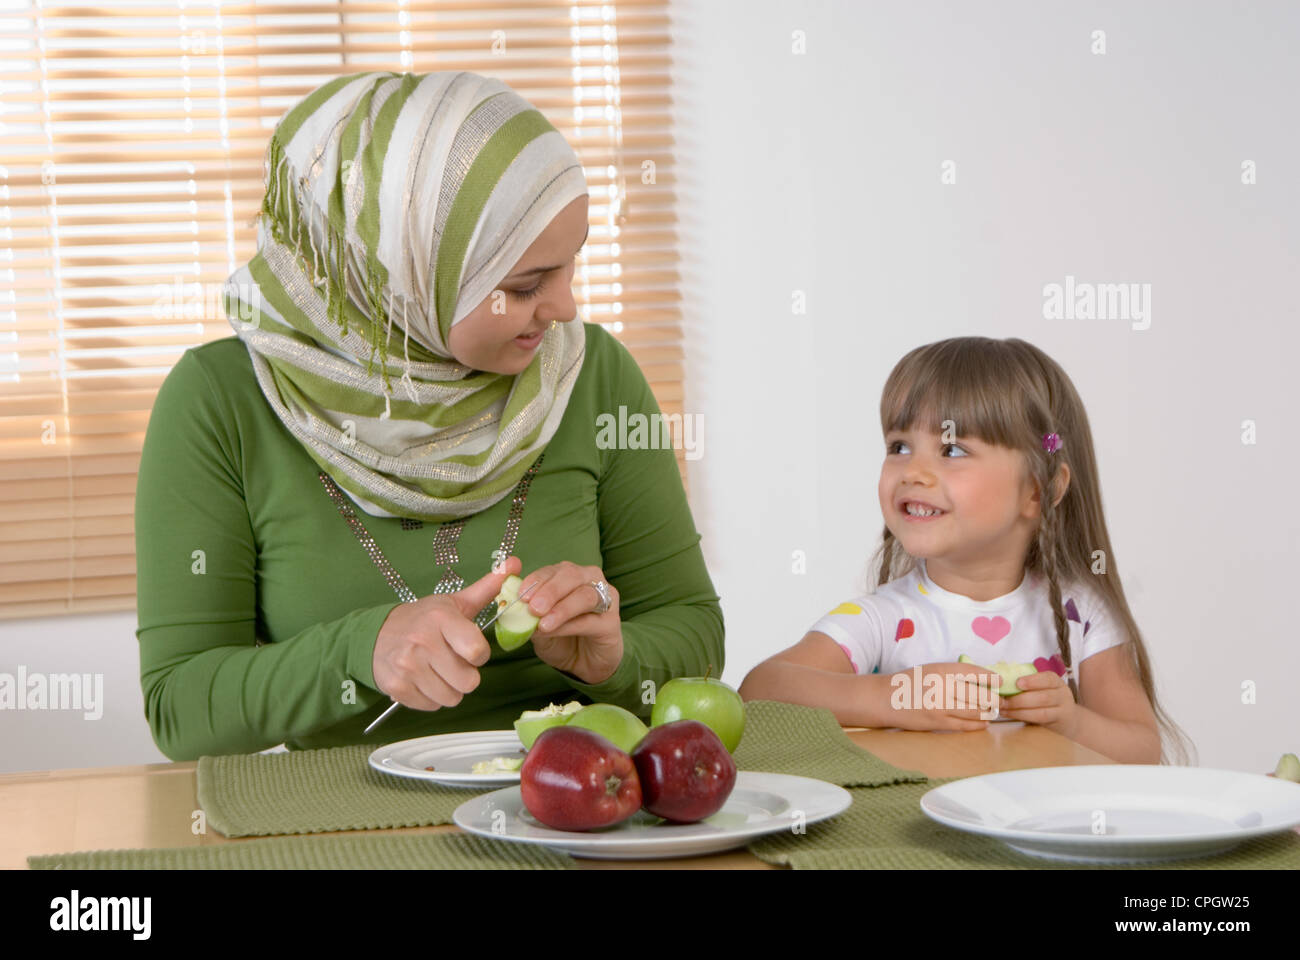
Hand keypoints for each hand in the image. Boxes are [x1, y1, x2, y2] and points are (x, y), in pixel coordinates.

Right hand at [370, 556, 522, 710]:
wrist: (376, 635)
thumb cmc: (423, 619)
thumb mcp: (454, 602)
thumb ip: (487, 588)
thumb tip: (515, 563)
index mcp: (441, 619)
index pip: (477, 651)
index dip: (479, 655)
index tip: (470, 649)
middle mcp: (423, 642)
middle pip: (468, 681)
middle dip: (466, 675)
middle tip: (453, 662)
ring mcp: (407, 666)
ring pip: (451, 698)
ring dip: (450, 689)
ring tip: (439, 671)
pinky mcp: (396, 686)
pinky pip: (431, 705)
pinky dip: (431, 697)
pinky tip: (424, 679)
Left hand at [520, 561, 622, 685]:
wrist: (585, 663)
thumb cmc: (562, 638)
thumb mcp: (539, 624)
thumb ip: (529, 614)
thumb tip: (514, 608)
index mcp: (569, 576)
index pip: (552, 570)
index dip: (536, 580)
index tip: (521, 596)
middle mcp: (590, 581)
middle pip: (571, 575)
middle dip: (550, 590)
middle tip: (533, 608)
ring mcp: (605, 599)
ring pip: (585, 595)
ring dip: (561, 608)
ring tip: (543, 623)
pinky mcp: (612, 622)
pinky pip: (590, 620)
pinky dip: (569, 625)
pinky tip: (554, 631)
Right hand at [884, 662, 1003, 731]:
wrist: (885, 699)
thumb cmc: (909, 682)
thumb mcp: (930, 670)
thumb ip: (952, 674)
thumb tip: (980, 681)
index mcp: (940, 670)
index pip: (973, 672)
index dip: (990, 677)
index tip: (999, 680)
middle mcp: (942, 687)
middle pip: (979, 694)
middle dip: (993, 698)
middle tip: (1000, 700)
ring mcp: (940, 706)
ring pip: (974, 711)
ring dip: (987, 712)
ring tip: (993, 711)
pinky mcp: (937, 723)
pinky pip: (964, 725)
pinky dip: (978, 724)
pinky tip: (983, 722)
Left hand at [998, 668, 1078, 735]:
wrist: (1068, 719)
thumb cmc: (1047, 700)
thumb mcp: (1042, 688)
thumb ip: (1027, 684)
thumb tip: (1001, 679)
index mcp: (1056, 682)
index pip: (1048, 679)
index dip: (1033, 681)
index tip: (1017, 683)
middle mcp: (1062, 694)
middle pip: (1044, 697)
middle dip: (1021, 699)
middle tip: (1002, 700)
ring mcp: (1062, 710)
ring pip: (1042, 711)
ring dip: (1019, 710)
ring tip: (1003, 708)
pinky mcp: (1058, 722)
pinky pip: (1040, 720)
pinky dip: (1023, 717)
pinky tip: (1010, 714)